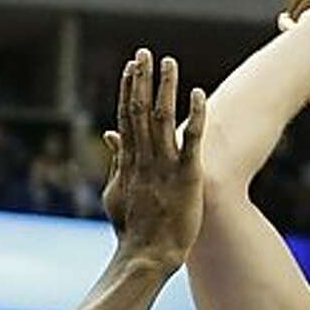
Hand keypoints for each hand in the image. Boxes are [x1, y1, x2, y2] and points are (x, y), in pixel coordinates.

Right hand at [102, 50, 206, 264]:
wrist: (148, 257)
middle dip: (143, 80)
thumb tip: (110, 135)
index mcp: (128, 160)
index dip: (129, 88)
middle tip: (145, 53)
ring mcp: (165, 166)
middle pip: (141, 110)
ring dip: (166, 89)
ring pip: (164, 119)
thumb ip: (117, 161)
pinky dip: (195, 116)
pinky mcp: (187, 176)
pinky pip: (192, 141)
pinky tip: (198, 94)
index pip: (127, 115)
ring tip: (169, 63)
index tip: (132, 66)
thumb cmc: (133, 230)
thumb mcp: (116, 192)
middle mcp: (144, 158)